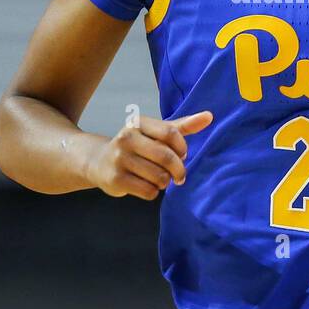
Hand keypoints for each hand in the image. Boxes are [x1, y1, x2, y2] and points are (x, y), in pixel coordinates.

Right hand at [85, 111, 213, 199]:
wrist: (99, 161)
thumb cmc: (137, 146)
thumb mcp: (157, 133)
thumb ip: (183, 126)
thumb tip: (209, 116)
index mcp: (138, 123)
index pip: (171, 133)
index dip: (182, 148)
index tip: (183, 155)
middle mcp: (126, 138)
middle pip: (166, 157)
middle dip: (178, 170)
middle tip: (179, 176)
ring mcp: (119, 159)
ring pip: (159, 177)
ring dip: (165, 182)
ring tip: (159, 178)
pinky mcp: (116, 179)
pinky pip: (148, 191)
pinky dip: (153, 192)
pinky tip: (146, 185)